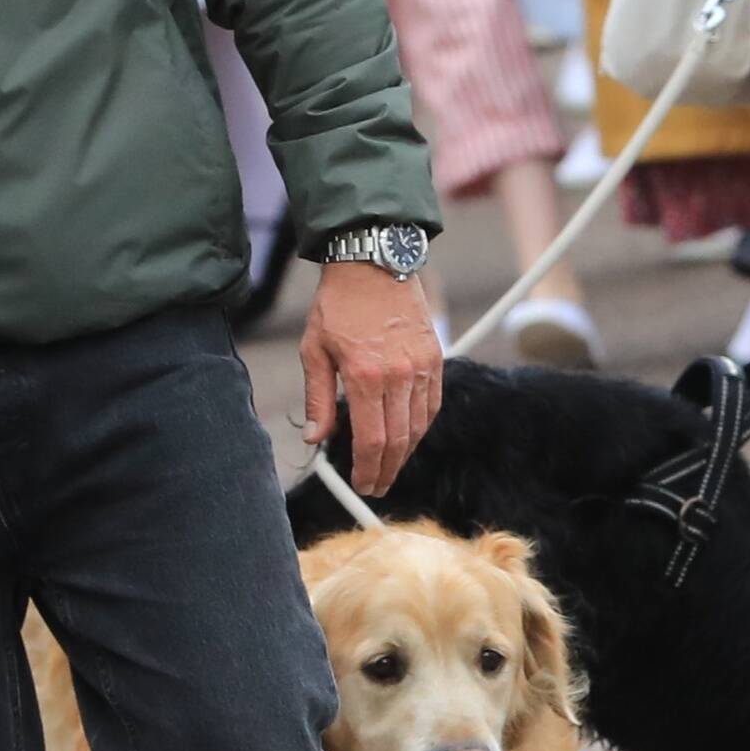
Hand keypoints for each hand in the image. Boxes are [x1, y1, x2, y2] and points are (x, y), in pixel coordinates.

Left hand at [302, 257, 445, 488]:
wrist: (374, 264)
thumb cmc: (339, 305)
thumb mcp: (314, 351)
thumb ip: (318, 400)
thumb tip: (316, 439)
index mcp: (365, 376)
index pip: (370, 440)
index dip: (366, 470)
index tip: (362, 485)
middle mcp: (399, 376)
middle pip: (398, 440)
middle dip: (386, 470)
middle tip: (376, 486)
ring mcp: (422, 367)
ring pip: (419, 426)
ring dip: (405, 452)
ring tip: (389, 466)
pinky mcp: (435, 358)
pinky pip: (433, 404)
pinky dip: (421, 426)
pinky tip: (408, 435)